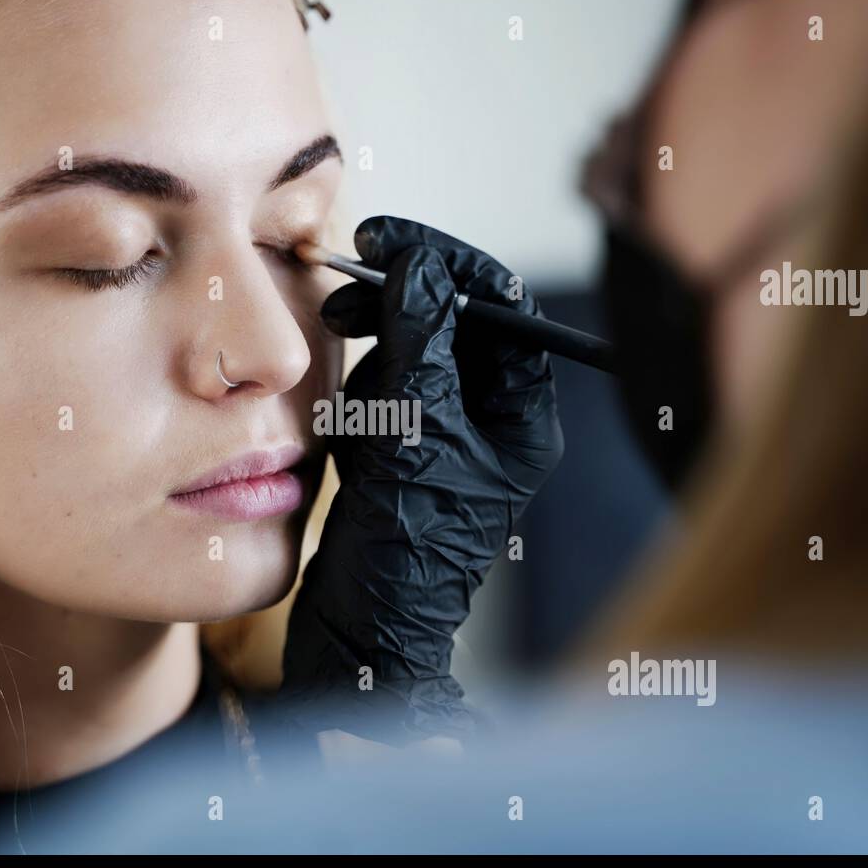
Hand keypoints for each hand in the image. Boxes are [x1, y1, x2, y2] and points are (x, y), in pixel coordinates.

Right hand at [278, 216, 564, 743]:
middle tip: (344, 291)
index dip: (443, 262)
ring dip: (374, 364)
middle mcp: (494, 418)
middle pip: (451, 320)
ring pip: (410, 352)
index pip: (498, 302)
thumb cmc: (406, 545)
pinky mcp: (408, 449)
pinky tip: (349, 442)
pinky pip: (384, 393)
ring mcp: (449, 433)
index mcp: (523, 411)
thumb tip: (420, 263)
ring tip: (357, 415)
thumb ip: (419, 338)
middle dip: (396, 308)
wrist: (365, 628)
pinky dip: (359, 402)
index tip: (384, 240)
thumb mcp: (416, 429)